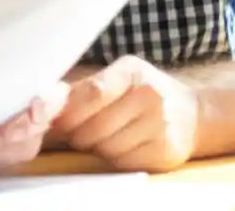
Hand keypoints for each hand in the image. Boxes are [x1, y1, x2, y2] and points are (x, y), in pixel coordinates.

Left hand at [52, 55, 199, 171]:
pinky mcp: (164, 151)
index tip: (55, 120)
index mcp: (132, 71)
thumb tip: (43, 103)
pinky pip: (122, 162)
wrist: (191, 115)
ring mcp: (160, 125)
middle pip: (94, 126)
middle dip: (77, 133)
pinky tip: (121, 145)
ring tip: (103, 136)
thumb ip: (82, 89)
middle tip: (77, 131)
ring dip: (95, 147)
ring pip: (106, 147)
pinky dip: (114, 158)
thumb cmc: (142, 94)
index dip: (68, 112)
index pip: (91, 93)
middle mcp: (150, 96)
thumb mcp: (118, 78)